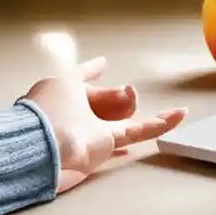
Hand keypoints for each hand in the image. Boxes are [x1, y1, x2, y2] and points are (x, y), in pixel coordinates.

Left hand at [22, 56, 186, 192]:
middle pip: (100, 98)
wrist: (37, 151)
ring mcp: (88, 131)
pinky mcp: (104, 147)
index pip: (78, 76)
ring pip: (118, 115)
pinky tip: (178, 115)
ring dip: (130, 107)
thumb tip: (104, 66)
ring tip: (138, 102)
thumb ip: (85, 73)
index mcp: (58, 92)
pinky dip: (156, 124)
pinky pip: (135, 131)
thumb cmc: (46, 113)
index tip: (102, 63)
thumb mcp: (67, 81)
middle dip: (113, 95)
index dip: (91, 70)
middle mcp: (72, 113)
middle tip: (126, 92)